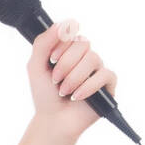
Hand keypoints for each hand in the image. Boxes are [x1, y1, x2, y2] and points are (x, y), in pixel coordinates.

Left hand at [28, 18, 118, 143]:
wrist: (53, 119)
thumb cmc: (44, 94)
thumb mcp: (35, 66)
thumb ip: (43, 43)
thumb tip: (61, 24)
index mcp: (68, 49)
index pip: (72, 32)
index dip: (62, 43)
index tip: (51, 59)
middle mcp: (84, 56)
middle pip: (83, 43)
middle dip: (65, 63)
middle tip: (55, 79)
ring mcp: (97, 68)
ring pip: (93, 58)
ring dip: (74, 77)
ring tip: (64, 91)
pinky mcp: (108, 83)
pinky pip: (104, 75)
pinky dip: (88, 86)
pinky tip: (77, 97)